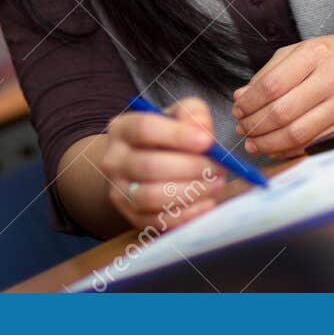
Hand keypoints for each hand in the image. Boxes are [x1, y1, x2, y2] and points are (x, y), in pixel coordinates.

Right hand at [98, 97, 225, 232]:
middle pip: (150, 166)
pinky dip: (186, 214)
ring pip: (151, 197)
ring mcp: (119, 191)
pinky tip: (207, 203)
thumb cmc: (166, 137)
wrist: (141, 165)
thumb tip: (203, 131)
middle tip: (219, 167)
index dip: (177, 135)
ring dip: (190, 192)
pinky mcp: (131, 216)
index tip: (207, 141)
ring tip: (215, 184)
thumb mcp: (177, 115)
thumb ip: (192, 114)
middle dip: (191, 168)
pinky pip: (158, 220)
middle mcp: (114, 161)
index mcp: (122, 128)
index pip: (144, 129)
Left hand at [231, 33, 333, 157]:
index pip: (272, 85)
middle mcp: (332, 79)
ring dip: (268, 143)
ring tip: (253, 142)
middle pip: (282, 112)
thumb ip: (269, 73)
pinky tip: (275, 147)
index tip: (238, 109)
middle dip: (255, 125)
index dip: (249, 103)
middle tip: (242, 128)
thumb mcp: (302, 51)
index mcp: (315, 55)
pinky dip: (289, 149)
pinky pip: (312, 143)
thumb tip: (241, 97)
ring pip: (297, 133)